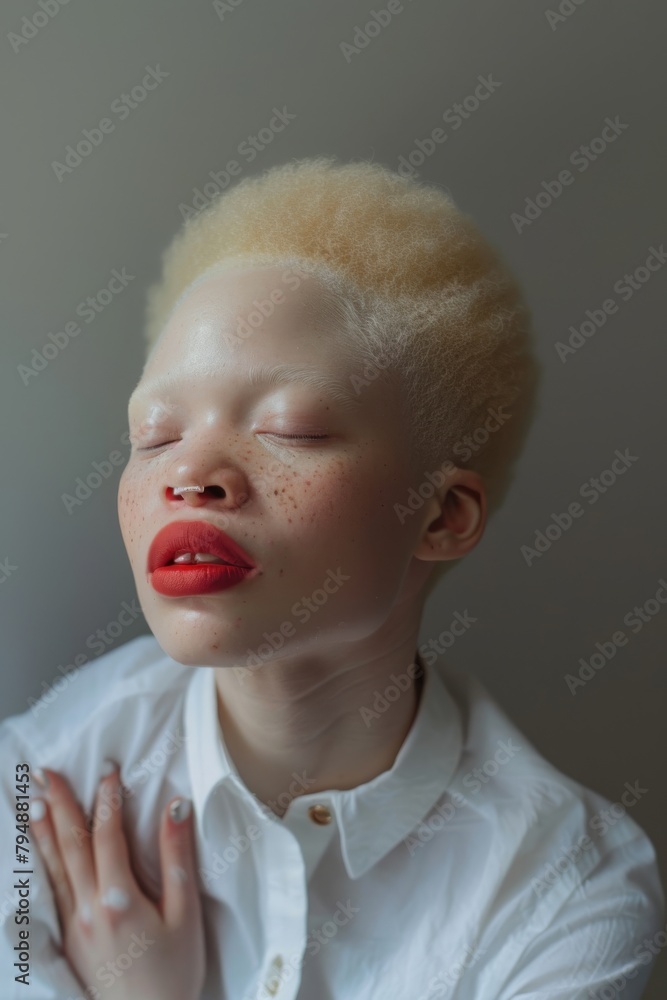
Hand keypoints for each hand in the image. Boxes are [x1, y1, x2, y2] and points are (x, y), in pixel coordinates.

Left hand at [29, 761, 204, 999]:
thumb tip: (176, 807)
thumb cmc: (174, 973)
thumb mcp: (185, 914)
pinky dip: (43, 864)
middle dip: (60, 805)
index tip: (108, 771)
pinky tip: (40, 852)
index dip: (107, 800)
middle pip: (70, 846)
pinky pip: (51, 891)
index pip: (107, 836)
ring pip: (54, 868)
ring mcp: (73, 927)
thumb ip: (176, 857)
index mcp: (118, 900)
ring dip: (44, 831)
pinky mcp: (68, 942)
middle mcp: (88, 910)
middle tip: (45, 772)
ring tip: (33, 799)